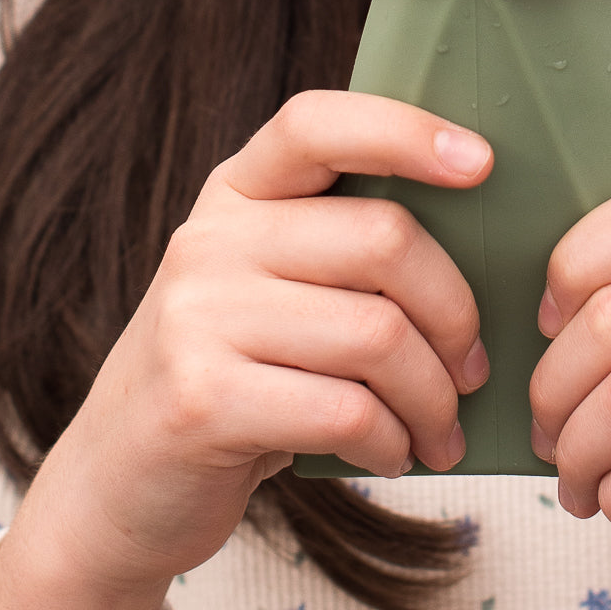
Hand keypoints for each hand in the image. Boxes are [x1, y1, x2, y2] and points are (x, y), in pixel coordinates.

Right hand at [6, 90, 492, 593]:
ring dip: (433, 398)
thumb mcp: (272, 290)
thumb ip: (345, 252)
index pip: (318, 125)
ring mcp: (198, 316)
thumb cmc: (238, 378)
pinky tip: (392, 456)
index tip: (483, 164)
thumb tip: (489, 251)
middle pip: (384, 239)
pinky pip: (348, 411)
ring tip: (439, 432)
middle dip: (456, 317)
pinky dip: (392, 443)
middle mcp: (211, 240)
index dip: (405, 131)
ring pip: (379, 335)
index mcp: (239, 195)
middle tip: (474, 373)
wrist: (121, 484)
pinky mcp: (200, 399)